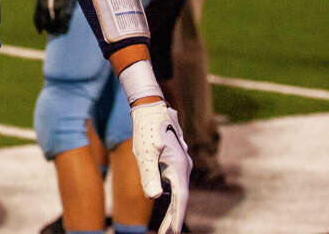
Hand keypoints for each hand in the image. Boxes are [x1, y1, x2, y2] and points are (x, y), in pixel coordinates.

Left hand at [130, 101, 192, 233]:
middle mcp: (183, 167)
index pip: (180, 198)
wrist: (150, 108)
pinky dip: (170, 195)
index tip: (173, 232)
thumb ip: (149, 175)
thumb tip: (154, 197)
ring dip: (172, 208)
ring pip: (178, 191)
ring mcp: (180, 164)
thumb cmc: (146, 129)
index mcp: (179, 167)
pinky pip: (174, 183)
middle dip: (174, 217)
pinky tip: (164, 204)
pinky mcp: (174, 161)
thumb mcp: (145, 152)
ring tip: (165, 226)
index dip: (177, 216)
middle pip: (180, 197)